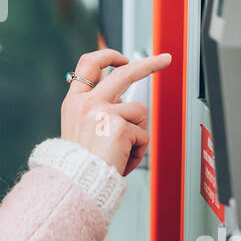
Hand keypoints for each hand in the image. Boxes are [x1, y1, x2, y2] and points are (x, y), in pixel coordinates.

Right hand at [60, 49, 172, 175]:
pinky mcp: (119, 127)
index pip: (89, 64)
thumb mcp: (79, 128)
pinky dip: (138, 150)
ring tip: (121, 150)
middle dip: (149, 64)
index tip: (124, 59)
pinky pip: (143, 134)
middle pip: (124, 73)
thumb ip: (97, 108)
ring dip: (138, 132)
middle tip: (165, 59)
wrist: (77, 183)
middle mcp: (87, 103)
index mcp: (75, 102)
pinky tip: (123, 159)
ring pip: (139, 111)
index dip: (109, 56)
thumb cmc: (80, 163)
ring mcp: (102, 112)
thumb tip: (121, 95)